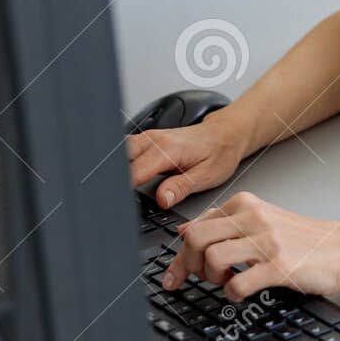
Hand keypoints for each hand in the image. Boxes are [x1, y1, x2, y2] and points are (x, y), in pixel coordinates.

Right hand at [126, 114, 248, 207]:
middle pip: (120, 159)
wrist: (226, 134)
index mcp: (168, 150)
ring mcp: (150, 138)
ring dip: (115, 170)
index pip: (134, 173)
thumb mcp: (206, 176)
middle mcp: (155, 140)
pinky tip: (121, 178)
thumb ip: (181, 187)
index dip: (124, 191)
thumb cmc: (219, 154)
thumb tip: (161, 200)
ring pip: (120, 152)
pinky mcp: (149, 140)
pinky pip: (126, 149)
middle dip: (114, 180)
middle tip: (113, 201)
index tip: (120, 206)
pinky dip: (121, 163)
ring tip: (114, 192)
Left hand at [161, 192, 339, 300]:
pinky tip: (243, 292)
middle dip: (189, 266)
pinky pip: (237, 284)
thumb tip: (184, 230)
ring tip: (226, 282)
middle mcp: (253, 218)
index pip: (195, 226)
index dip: (178, 256)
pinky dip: (232, 295)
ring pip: (212, 259)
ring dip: (211, 279)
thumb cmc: (303, 238)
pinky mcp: (279, 266)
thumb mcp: (261, 220)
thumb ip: (223, 223)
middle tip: (201, 278)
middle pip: (196, 240)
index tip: (174, 275)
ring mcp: (266, 241)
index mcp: (245, 204)